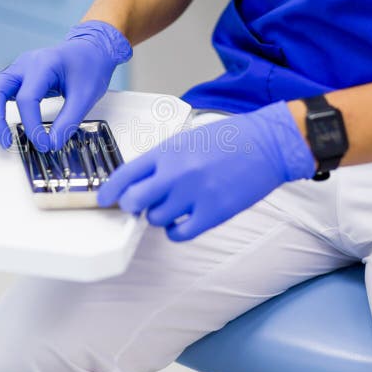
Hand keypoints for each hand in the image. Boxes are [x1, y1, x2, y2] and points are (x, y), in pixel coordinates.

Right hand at [0, 20, 132, 151]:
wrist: (91, 49)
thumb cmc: (90, 66)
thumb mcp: (86, 96)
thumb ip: (68, 121)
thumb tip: (52, 144)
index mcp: (43, 65)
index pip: (27, 99)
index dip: (32, 126)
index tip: (44, 145)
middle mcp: (25, 64)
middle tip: (8, 142)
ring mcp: (18, 68)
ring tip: (5, 138)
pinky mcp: (18, 76)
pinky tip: (7, 125)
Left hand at [97, 102, 314, 240]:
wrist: (268, 144)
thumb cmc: (231, 138)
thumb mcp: (187, 138)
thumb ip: (163, 159)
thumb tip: (141, 182)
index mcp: (167, 151)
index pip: (125, 174)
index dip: (110, 190)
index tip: (104, 199)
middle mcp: (176, 173)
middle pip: (133, 201)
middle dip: (131, 205)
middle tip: (139, 205)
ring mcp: (193, 195)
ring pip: (155, 219)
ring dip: (159, 215)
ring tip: (174, 205)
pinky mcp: (212, 213)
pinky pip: (179, 233)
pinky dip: (176, 231)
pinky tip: (184, 220)